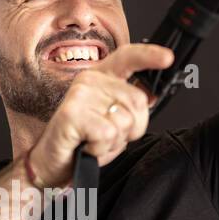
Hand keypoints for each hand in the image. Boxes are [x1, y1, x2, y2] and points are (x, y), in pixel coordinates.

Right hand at [29, 43, 173, 186]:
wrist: (51, 164)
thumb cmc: (82, 142)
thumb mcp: (112, 121)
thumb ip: (129, 107)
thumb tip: (150, 97)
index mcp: (100, 78)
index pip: (127, 57)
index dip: (149, 56)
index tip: (167, 59)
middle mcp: (90, 80)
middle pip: (137, 101)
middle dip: (131, 128)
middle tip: (107, 136)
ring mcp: (80, 95)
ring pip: (124, 121)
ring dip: (114, 141)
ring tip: (93, 141)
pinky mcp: (72, 114)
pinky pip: (108, 134)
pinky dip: (100, 149)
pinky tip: (86, 146)